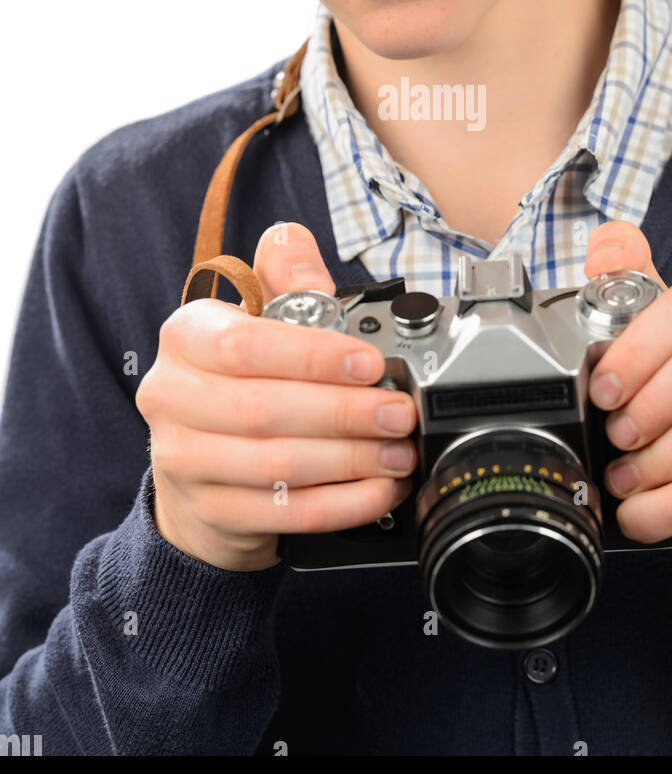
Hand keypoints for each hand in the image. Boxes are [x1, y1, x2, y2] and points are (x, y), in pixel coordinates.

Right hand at [136, 223, 416, 570]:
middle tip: (398, 413)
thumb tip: (306, 261)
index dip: (312, 356)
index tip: (371, 363)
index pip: (244, 345)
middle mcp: (170, 396)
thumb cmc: (242, 376)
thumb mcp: (262, 312)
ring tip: (399, 451)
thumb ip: (288, 278)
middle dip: (345, 412)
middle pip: (264, 410)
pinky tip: (379, 490)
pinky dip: (340, 504)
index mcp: (185, 337)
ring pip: (276, 465)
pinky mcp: (209, 510)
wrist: (202, 460)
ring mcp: (182, 459)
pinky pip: (282, 512)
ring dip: (350, 460)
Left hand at [583, 222, 671, 552]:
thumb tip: (609, 245)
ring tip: (621, 474)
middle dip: (643, 405)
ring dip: (647, 463)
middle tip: (614, 430)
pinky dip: (660, 508)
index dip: (637, 345)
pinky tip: (638, 509)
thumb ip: (634, 282)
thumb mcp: (666, 328)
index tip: (601, 383)